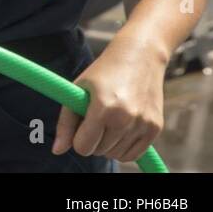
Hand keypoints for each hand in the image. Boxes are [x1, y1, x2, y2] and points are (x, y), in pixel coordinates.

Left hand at [52, 41, 165, 163]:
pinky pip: (133, 155)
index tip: (80, 125)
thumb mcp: (78, 90)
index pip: (83, 146)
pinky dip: (123, 148)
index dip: (77, 138)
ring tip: (108, 120)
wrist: (140, 56)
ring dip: (108, 144)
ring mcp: (143, 124)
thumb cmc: (103, 72)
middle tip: (95, 117)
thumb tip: (57, 150)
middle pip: (99, 151)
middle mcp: (126, 118)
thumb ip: (66, 121)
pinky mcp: (155, 127)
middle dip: (92, 139)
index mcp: (103, 107)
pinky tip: (120, 129)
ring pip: (115, 155)